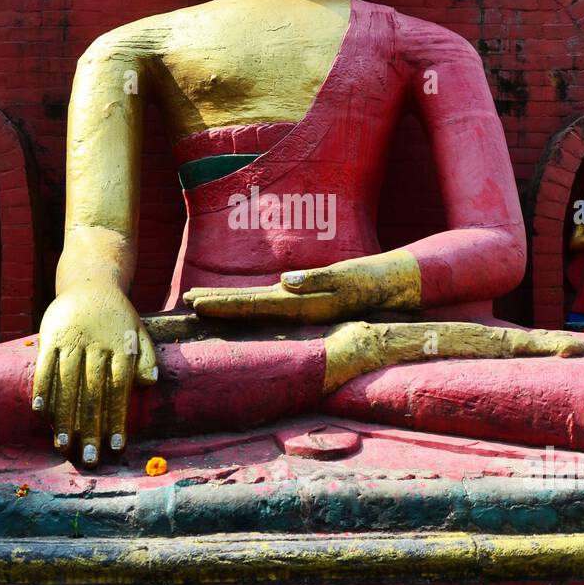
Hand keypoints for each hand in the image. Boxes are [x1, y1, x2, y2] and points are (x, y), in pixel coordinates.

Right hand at [32, 287, 156, 464]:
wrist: (91, 282)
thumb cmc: (118, 316)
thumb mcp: (139, 332)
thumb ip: (147, 358)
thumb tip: (150, 384)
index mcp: (121, 348)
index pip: (120, 389)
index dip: (117, 419)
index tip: (116, 447)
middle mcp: (97, 346)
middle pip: (93, 393)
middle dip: (90, 428)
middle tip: (89, 457)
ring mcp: (72, 340)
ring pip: (67, 383)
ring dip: (64, 416)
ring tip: (64, 444)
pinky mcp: (50, 335)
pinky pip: (45, 366)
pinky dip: (42, 388)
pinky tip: (40, 412)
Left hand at [185, 252, 418, 322]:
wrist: (396, 284)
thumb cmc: (372, 278)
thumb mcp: (346, 277)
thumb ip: (317, 280)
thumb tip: (285, 282)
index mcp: (301, 304)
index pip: (253, 305)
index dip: (223, 304)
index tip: (197, 303)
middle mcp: (297, 307)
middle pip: (249, 307)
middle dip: (218, 305)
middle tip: (186, 302)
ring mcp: (302, 304)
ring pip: (258, 306)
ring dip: (230, 305)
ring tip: (202, 303)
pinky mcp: (308, 298)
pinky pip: (272, 303)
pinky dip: (251, 301)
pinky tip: (239, 303)